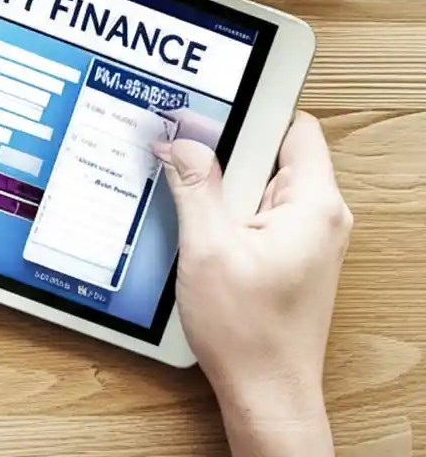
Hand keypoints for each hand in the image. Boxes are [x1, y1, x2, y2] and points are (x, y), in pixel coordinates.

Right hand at [156, 112, 351, 456]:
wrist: (266, 391)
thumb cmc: (249, 333)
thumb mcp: (208, 248)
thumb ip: (195, 186)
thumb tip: (182, 141)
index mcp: (313, 205)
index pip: (293, 126)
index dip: (249, 112)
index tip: (208, 111)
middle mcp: (320, 217)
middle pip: (272, 154)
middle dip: (225, 154)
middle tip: (183, 161)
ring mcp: (306, 238)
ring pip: (260, 186)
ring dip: (221, 189)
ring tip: (191, 207)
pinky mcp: (290, 256)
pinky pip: (258, 214)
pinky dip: (227, 214)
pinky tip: (199, 232)